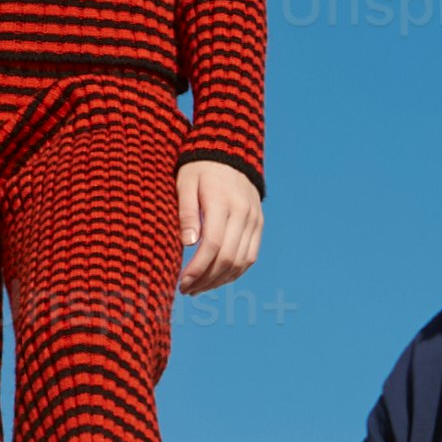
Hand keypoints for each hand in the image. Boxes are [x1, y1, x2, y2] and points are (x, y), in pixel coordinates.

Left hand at [175, 159, 263, 293]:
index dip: (198, 269)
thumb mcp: (185, 184)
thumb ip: (186, 212)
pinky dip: (235, 272)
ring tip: (199, 288)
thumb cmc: (199, 170)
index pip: (212, 245)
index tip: (182, 283)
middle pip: (228, 257)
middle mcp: (243, 213)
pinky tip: (217, 279)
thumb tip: (187, 243)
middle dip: (206, 279)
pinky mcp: (258, 224)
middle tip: (186, 290)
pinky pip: (250, 256)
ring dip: (220, 280)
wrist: (230, 151)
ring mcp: (254, 220)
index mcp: (222, 203)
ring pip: (241, 261)